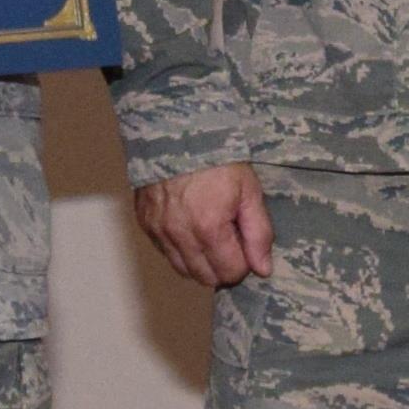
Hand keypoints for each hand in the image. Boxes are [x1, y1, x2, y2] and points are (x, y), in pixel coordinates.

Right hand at [134, 162, 273, 289]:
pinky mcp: (145, 223)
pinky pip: (166, 252)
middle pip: (206, 278)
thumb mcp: (250, 190)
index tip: (245, 242)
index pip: (230, 273)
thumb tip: (263, 270)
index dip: (244, 263)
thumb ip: (259, 233)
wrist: (178, 130)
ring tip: (210, 234)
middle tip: (230, 239)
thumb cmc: (219, 158)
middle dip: (223, 266)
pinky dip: (181, 248)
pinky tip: (190, 227)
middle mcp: (179, 235)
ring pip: (184, 270)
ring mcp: (158, 230)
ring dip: (201, 262)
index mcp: (208, 228)